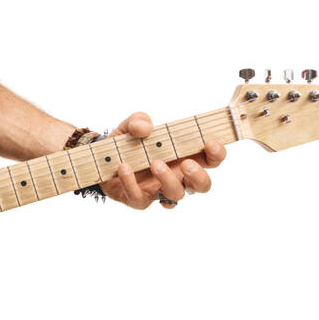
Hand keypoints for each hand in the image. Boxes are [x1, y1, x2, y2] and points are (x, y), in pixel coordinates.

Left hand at [99, 111, 225, 209]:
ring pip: (176, 195)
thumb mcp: (131, 125)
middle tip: (186, 163)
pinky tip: (124, 168)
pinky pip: (139, 198)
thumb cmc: (127, 143)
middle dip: (198, 176)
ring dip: (168, 180)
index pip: (212, 159)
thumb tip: (145, 127)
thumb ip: (138, 120)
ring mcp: (159, 190)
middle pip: (203, 185)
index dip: (217, 153)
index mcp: (184, 156)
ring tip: (155, 163)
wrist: (100, 159)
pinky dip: (131, 183)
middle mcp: (177, 176)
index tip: (209, 143)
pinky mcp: (138, 199)